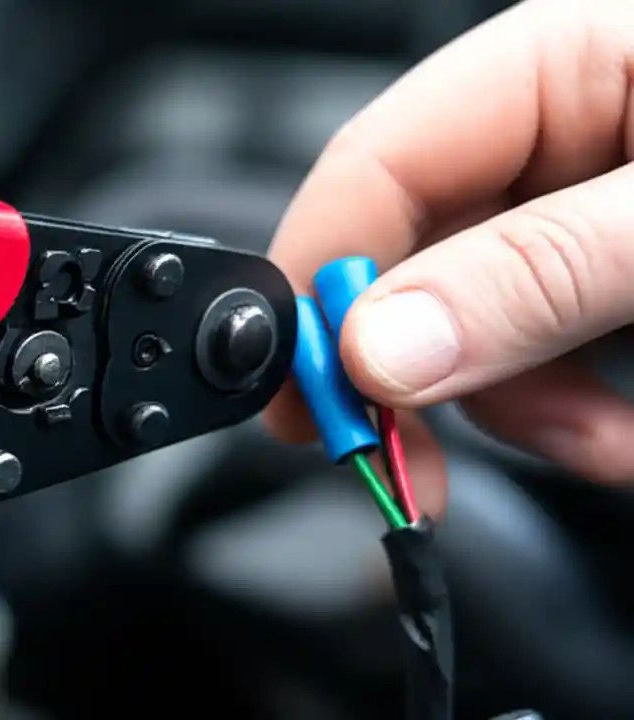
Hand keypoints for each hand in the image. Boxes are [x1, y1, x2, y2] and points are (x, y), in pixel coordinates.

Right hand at [264, 0, 633, 513]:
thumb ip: (536, 275)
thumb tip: (382, 345)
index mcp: (556, 67)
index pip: (375, 164)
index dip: (323, 282)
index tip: (311, 393)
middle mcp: (558, 141)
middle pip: (414, 265)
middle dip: (417, 375)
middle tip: (402, 461)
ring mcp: (588, 220)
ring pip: (480, 334)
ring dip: (525, 413)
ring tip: (602, 441)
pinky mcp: (619, 290)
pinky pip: (551, 362)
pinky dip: (579, 418)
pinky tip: (622, 431)